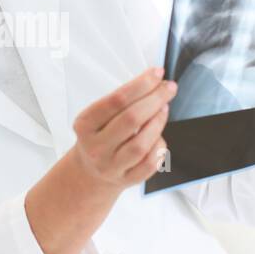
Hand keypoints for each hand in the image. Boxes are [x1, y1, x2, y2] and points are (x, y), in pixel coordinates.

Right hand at [70, 67, 176, 188]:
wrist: (89, 171)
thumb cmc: (98, 136)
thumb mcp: (97, 116)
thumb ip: (121, 101)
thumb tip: (154, 83)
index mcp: (85, 125)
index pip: (116, 100)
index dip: (141, 85)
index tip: (157, 73)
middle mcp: (96, 146)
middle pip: (131, 119)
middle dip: (155, 99)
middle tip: (169, 88)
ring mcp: (110, 166)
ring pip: (141, 144)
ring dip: (158, 122)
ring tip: (164, 109)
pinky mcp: (126, 180)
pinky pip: (149, 164)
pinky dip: (159, 147)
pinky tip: (159, 136)